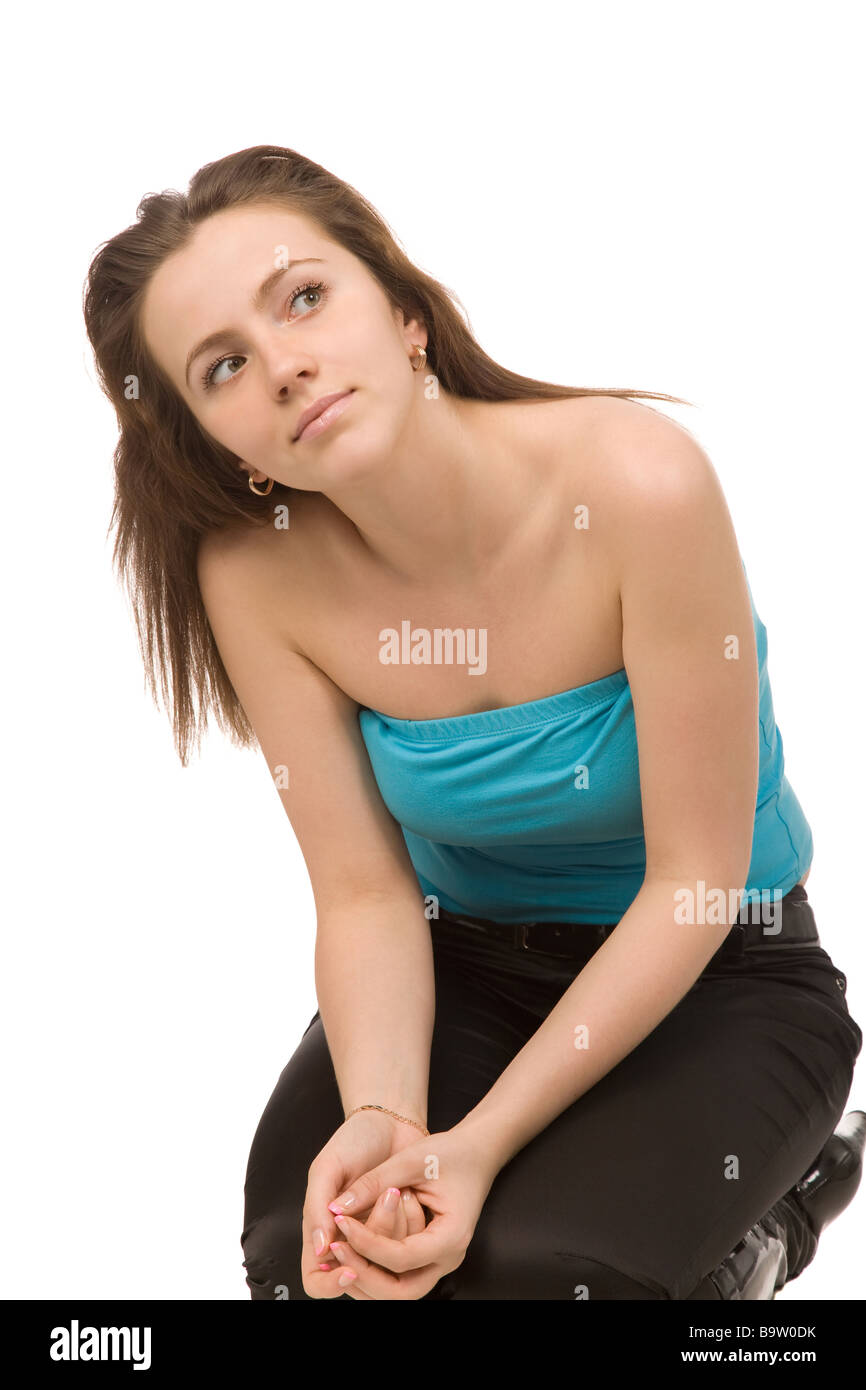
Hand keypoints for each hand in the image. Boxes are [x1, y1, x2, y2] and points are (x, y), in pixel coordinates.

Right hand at [301, 1109, 428, 1298]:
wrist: (391, 1122)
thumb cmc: (354, 1141)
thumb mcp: (328, 1167)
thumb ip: (318, 1208)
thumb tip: (321, 1250)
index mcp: (322, 1230)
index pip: (317, 1279)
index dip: (330, 1284)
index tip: (350, 1270)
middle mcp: (350, 1239)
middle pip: (358, 1271)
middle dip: (373, 1241)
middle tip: (385, 1197)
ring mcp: (377, 1236)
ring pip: (386, 1261)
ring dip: (394, 1225)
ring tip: (398, 1189)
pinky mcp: (403, 1227)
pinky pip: (409, 1244)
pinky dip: (411, 1220)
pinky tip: (410, 1192)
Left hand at [320, 1124, 499, 1298]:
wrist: (476, 1152)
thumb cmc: (451, 1152)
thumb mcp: (411, 1159)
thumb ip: (374, 1183)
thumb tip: (336, 1207)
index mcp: (451, 1236)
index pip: (401, 1258)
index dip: (366, 1244)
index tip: (341, 1223)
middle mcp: (448, 1257)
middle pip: (400, 1292)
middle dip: (365, 1274)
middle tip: (337, 1248)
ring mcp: (440, 1261)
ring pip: (399, 1291)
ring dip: (368, 1277)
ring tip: (341, 1249)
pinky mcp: (429, 1256)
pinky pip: (400, 1277)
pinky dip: (376, 1269)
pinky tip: (354, 1249)